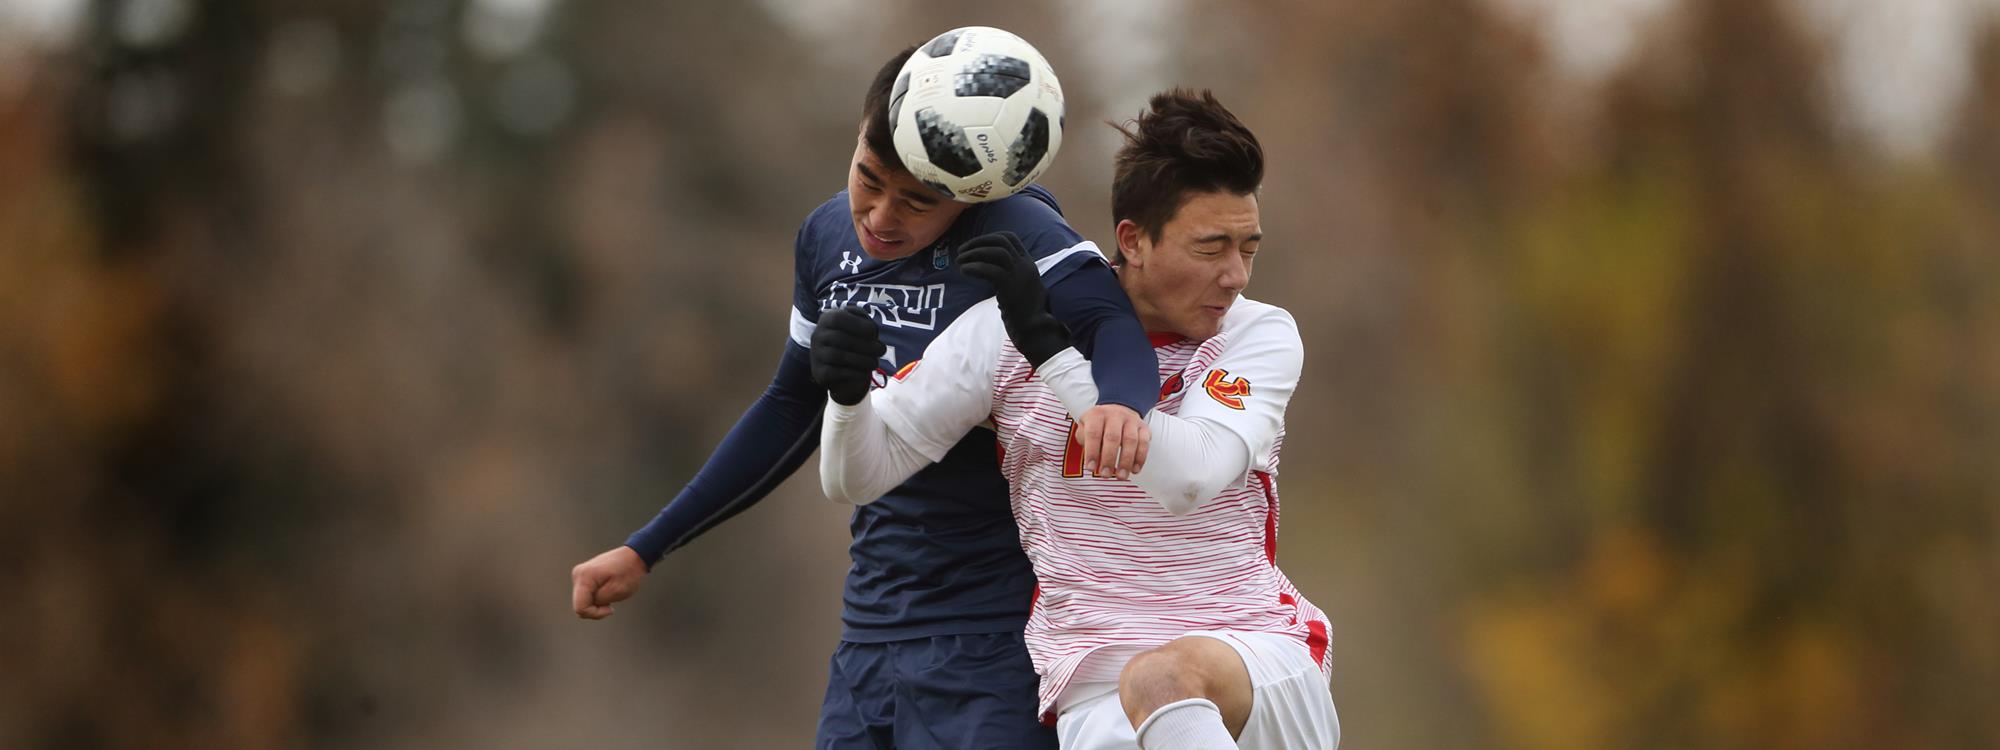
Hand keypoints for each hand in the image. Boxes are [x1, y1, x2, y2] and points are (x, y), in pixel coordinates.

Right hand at [571, 546, 647, 619]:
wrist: (633, 557)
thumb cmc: (628, 572)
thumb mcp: (616, 592)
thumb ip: (598, 601)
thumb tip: (586, 606)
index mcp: (585, 577)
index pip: (580, 607)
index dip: (595, 613)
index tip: (611, 608)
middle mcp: (578, 574)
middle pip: (579, 605)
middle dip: (595, 609)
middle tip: (611, 604)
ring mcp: (579, 574)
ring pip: (581, 602)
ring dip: (596, 604)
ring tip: (610, 596)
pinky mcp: (583, 576)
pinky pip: (584, 595)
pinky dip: (595, 598)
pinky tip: (606, 592)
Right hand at [810, 306, 885, 405]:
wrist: (838, 367)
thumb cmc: (853, 341)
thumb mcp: (858, 326)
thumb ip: (865, 322)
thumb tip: (871, 330)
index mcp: (826, 319)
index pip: (837, 318)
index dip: (857, 324)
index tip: (874, 333)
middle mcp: (817, 336)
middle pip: (839, 338)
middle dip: (864, 345)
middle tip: (881, 350)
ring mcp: (816, 354)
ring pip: (837, 356)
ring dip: (861, 360)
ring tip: (874, 363)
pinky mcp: (818, 372)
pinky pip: (834, 372)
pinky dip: (853, 373)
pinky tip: (864, 374)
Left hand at [957, 232, 1068, 366]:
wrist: (1037, 331)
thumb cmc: (1028, 315)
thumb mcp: (1022, 289)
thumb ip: (1011, 277)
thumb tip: (991, 273)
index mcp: (1028, 264)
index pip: (1010, 238)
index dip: (989, 238)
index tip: (975, 245)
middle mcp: (1024, 265)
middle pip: (1000, 241)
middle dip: (978, 242)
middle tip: (962, 251)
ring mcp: (1018, 275)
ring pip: (995, 252)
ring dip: (974, 253)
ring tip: (959, 261)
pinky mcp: (1010, 287)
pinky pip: (989, 270)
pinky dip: (974, 267)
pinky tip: (964, 271)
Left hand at [1077, 404, 1149, 478]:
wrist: (1118, 408)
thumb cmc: (1099, 424)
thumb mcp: (1085, 427)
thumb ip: (1084, 441)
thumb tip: (1091, 460)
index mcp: (1097, 415)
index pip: (1093, 433)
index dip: (1092, 452)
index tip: (1091, 468)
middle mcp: (1115, 415)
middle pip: (1113, 437)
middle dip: (1109, 459)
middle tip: (1105, 474)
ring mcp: (1131, 420)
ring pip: (1131, 440)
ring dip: (1126, 461)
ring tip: (1121, 476)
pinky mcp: (1143, 427)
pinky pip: (1144, 443)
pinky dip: (1140, 458)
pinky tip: (1134, 470)